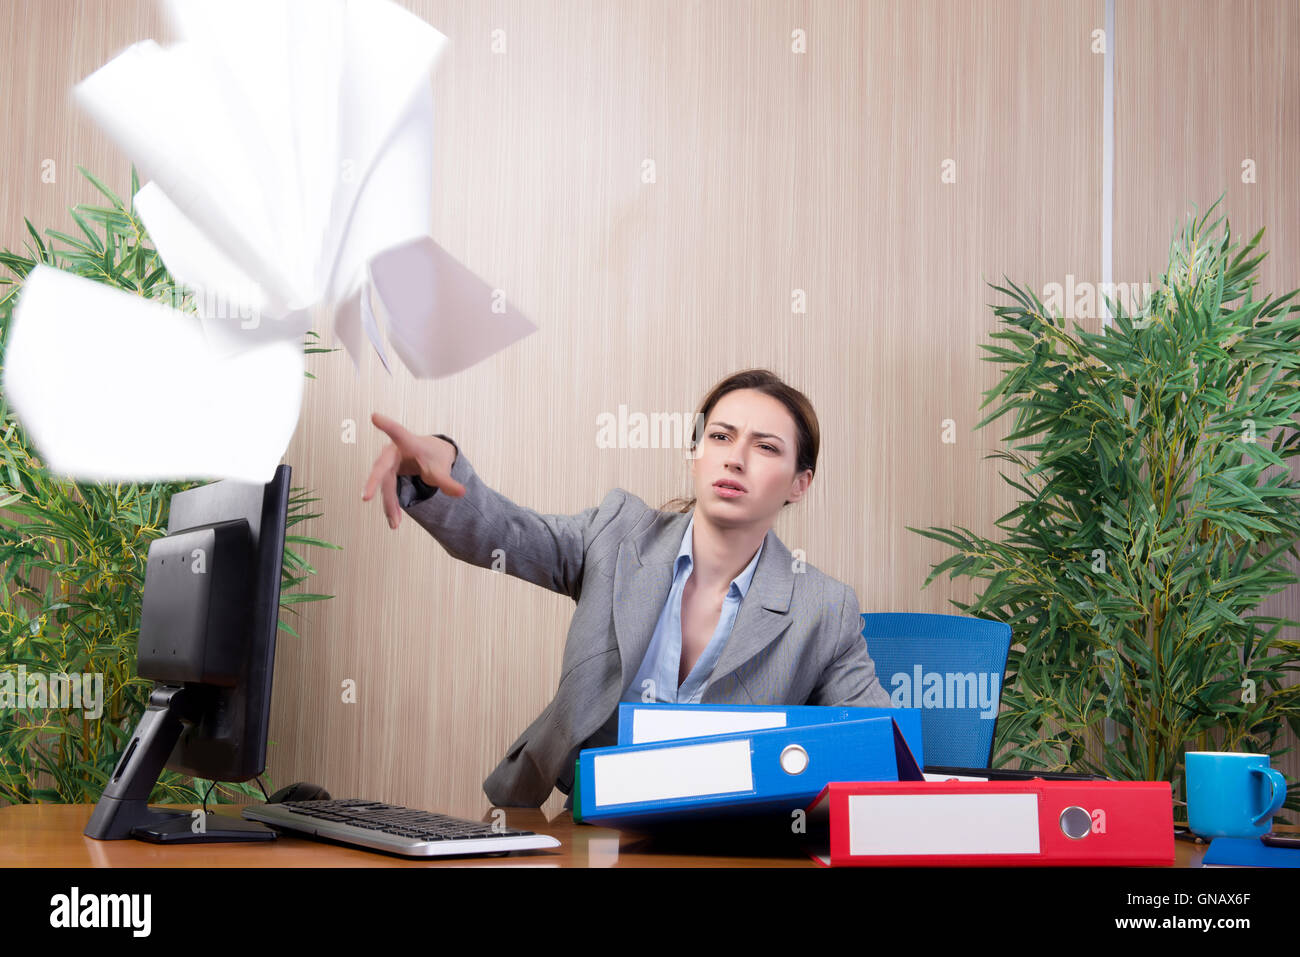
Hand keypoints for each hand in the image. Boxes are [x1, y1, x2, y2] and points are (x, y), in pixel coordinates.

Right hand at [363, 412, 464, 528]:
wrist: (429, 459)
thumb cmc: (433, 457)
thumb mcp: (441, 469)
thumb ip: (449, 482)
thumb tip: (462, 493)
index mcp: (408, 443)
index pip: (398, 433)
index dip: (387, 425)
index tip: (375, 417)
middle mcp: (393, 452)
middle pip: (381, 468)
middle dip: (373, 483)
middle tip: (365, 497)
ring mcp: (387, 464)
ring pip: (385, 485)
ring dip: (388, 504)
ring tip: (395, 524)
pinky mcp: (386, 476)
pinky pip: (387, 492)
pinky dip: (391, 506)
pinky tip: (394, 521)